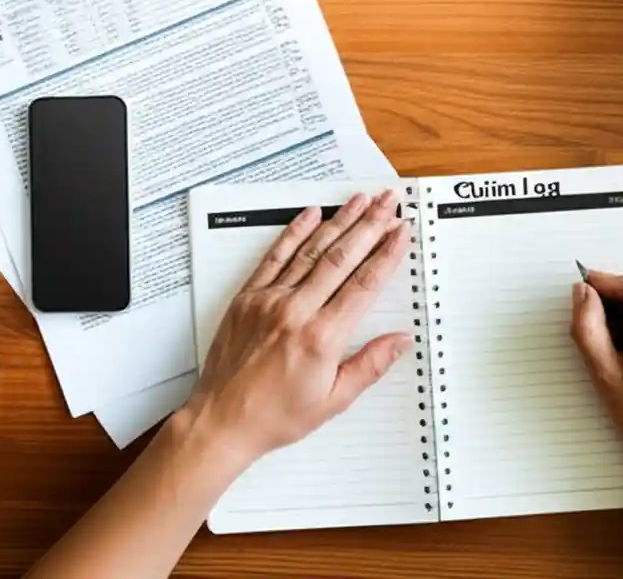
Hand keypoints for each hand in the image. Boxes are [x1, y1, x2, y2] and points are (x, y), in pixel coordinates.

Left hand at [184, 189, 411, 464]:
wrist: (221, 420)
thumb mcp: (333, 400)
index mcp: (322, 338)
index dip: (386, 254)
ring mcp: (269, 301)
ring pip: (311, 251)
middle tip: (388, 203)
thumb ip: (370, 365)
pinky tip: (311, 214)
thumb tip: (400, 340)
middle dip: (370, 225)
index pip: (364, 285)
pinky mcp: (247, 298)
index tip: (400, 232)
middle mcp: (296, 312)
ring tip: (360, 200)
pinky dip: (294, 233)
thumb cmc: (274, 416)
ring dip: (339, 221)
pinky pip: (274, 257)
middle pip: (342, 258)